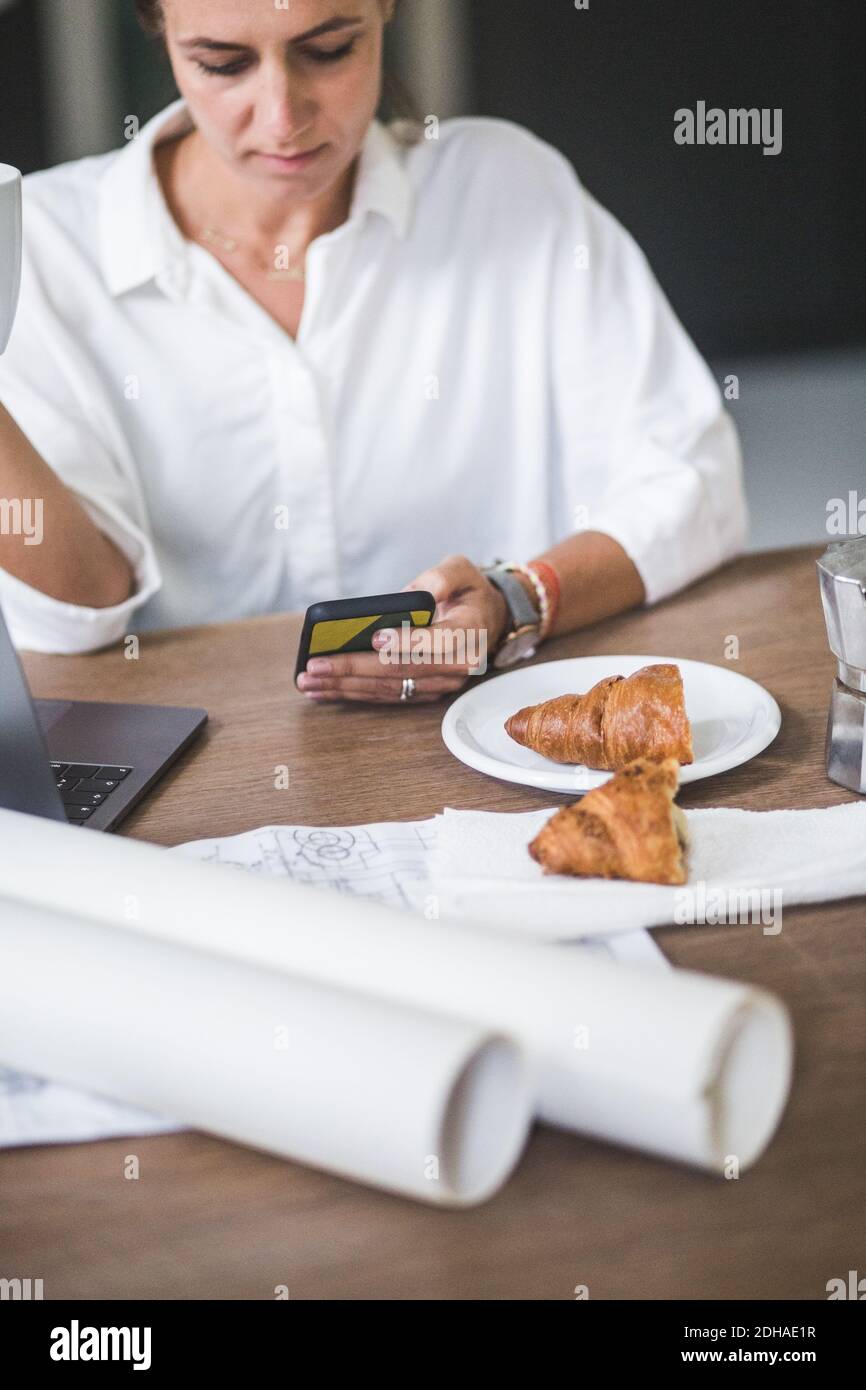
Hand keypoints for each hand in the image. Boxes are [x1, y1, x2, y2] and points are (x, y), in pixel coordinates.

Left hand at [296, 554, 510, 704]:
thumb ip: (441, 577)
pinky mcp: (424, 691)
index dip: (405, 642)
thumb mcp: (461, 569)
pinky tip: (325, 690)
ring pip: (390, 688)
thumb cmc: (466, 591)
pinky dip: (354, 693)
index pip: (436, 642)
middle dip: (354, 669)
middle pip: (401, 670)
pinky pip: (387, 695)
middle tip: (315, 666)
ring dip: (346, 687)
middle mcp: (457, 665)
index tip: (373, 637)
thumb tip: (410, 594)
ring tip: (309, 682)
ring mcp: (440, 683)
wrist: (486, 619)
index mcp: (469, 632)